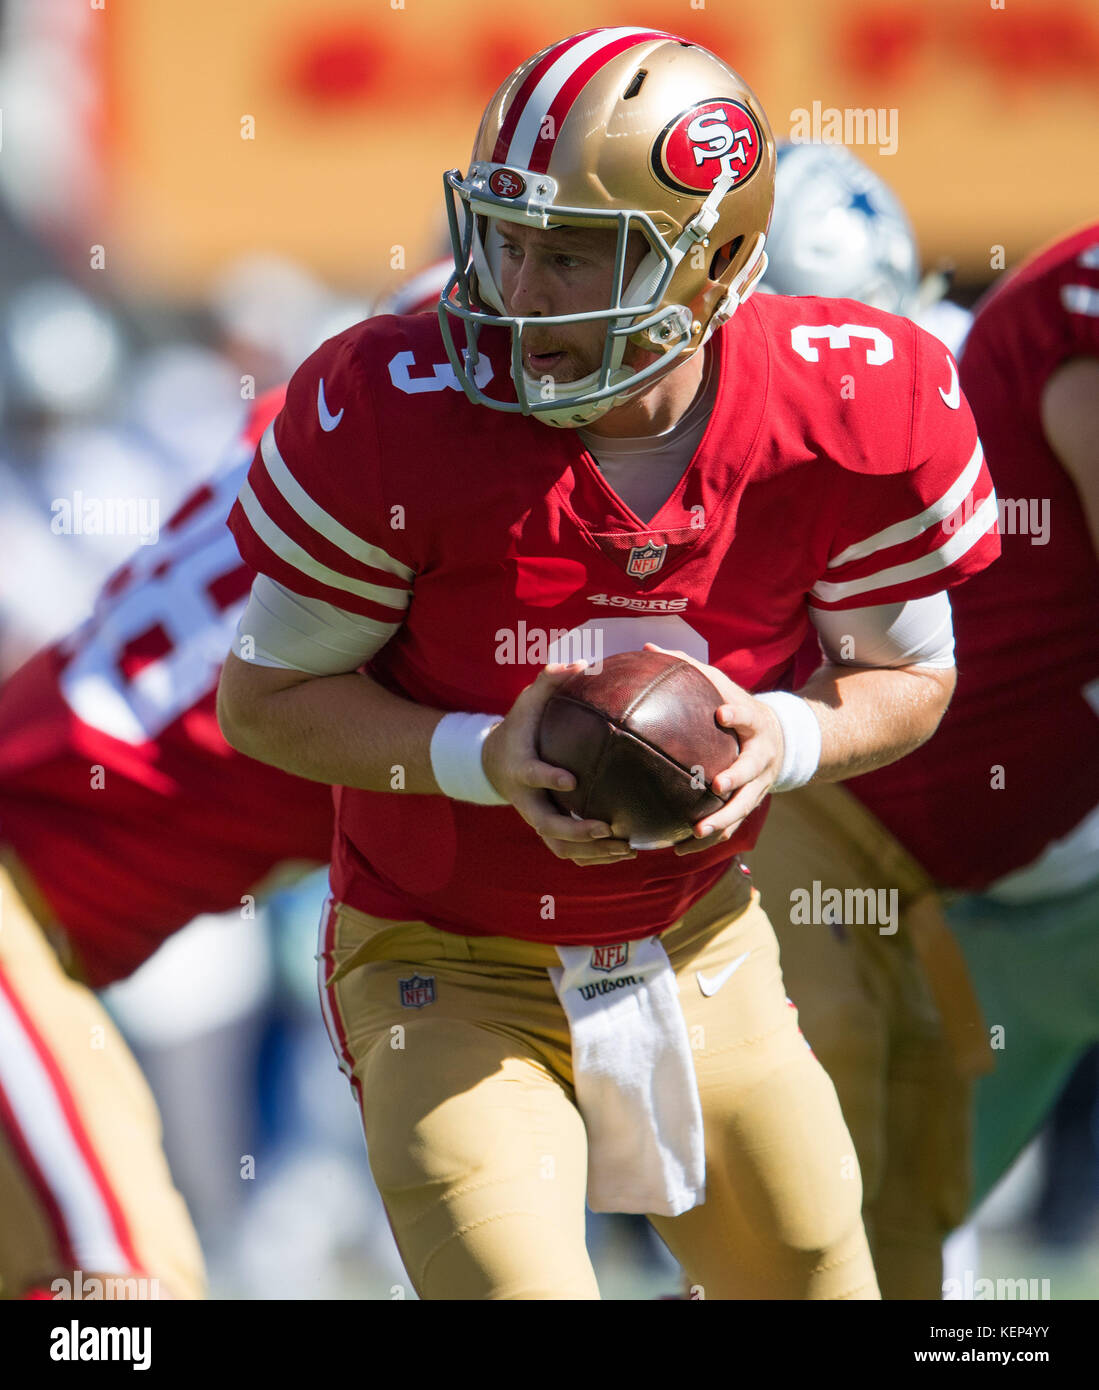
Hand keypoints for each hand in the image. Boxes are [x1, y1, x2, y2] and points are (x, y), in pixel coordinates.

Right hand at [482, 661, 637, 865]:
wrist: (495, 762)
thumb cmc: (519, 727)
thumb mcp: (526, 702)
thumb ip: (548, 681)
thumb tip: (580, 662)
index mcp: (521, 767)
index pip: (532, 775)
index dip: (549, 780)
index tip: (573, 781)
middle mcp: (527, 799)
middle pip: (546, 824)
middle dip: (576, 830)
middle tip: (606, 829)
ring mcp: (536, 817)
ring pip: (559, 845)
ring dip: (591, 853)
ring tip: (626, 849)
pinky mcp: (546, 828)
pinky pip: (567, 851)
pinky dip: (593, 858)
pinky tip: (624, 853)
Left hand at [641, 644, 784, 855]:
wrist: (780, 740)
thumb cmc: (737, 708)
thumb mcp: (722, 685)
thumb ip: (688, 668)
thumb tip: (646, 646)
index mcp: (754, 724)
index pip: (748, 715)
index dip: (738, 714)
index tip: (721, 713)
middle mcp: (761, 756)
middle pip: (752, 769)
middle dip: (737, 777)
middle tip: (716, 784)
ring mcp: (759, 784)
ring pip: (743, 807)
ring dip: (722, 820)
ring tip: (696, 832)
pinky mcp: (749, 804)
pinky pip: (730, 826)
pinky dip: (708, 839)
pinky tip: (679, 850)